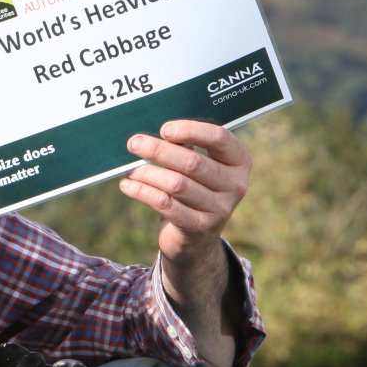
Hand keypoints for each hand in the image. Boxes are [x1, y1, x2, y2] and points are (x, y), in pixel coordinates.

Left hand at [120, 120, 251, 265]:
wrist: (197, 237)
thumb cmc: (194, 189)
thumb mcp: (198, 166)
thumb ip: (186, 146)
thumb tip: (156, 132)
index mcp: (239, 162)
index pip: (219, 138)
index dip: (190, 130)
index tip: (164, 129)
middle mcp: (235, 185)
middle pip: (192, 162)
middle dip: (159, 150)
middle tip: (134, 144)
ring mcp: (220, 209)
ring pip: (176, 184)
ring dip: (148, 173)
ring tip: (129, 169)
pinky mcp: (199, 227)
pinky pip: (165, 204)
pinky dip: (142, 192)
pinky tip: (128, 185)